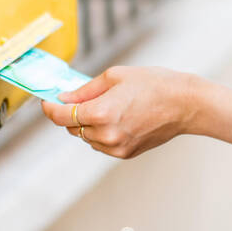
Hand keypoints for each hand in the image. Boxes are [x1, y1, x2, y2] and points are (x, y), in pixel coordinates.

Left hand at [41, 65, 193, 159]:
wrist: (185, 104)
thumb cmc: (154, 84)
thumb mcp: (116, 77)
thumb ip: (85, 90)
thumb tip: (63, 97)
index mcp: (101, 113)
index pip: (61, 116)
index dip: (49, 108)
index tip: (46, 101)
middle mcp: (106, 134)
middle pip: (72, 127)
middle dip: (71, 113)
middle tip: (80, 97)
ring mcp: (116, 147)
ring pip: (86, 137)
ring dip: (87, 123)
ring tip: (109, 106)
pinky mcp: (125, 153)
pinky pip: (101, 144)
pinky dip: (102, 132)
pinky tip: (119, 117)